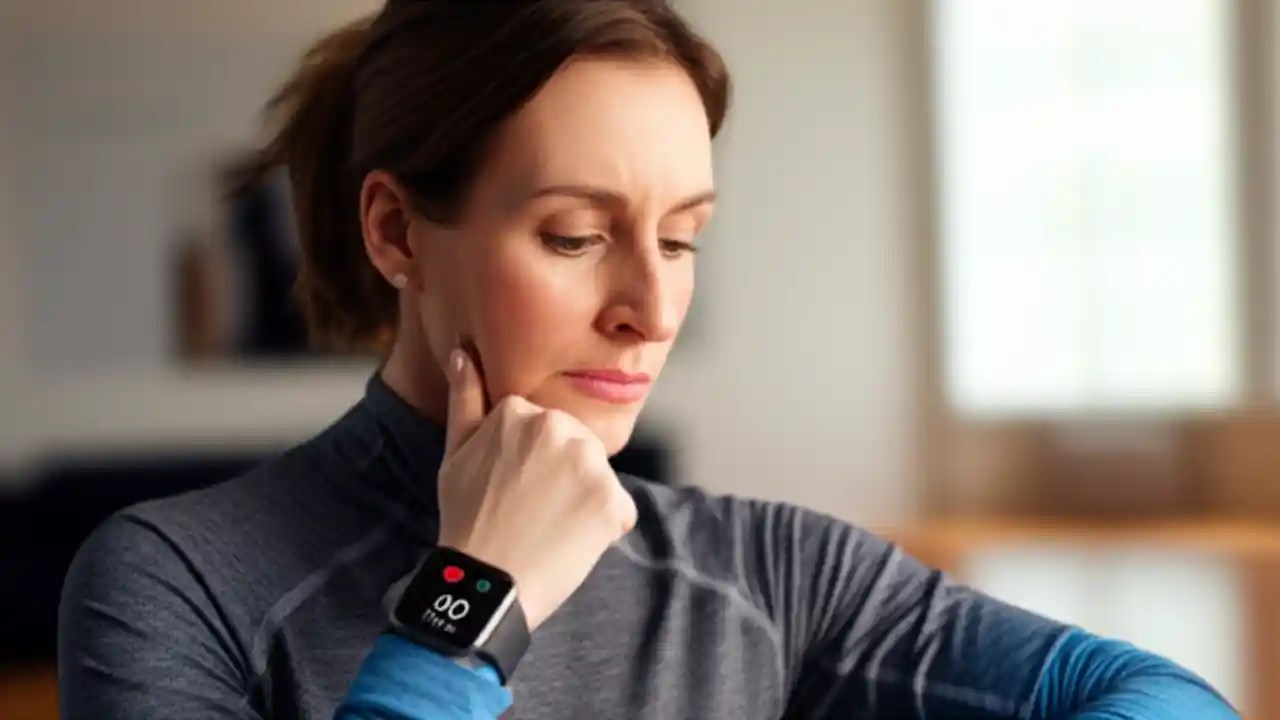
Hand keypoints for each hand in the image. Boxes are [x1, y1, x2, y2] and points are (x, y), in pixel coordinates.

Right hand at [435, 344, 637, 631]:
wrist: (484, 583)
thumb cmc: (466, 518)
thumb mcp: (456, 453)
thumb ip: (466, 399)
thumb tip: (464, 352)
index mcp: (522, 411)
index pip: (547, 431)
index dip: (531, 465)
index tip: (510, 490)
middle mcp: (560, 428)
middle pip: (579, 449)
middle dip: (562, 477)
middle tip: (528, 511)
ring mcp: (590, 465)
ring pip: (598, 479)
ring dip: (583, 502)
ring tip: (545, 527)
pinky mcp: (613, 501)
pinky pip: (618, 511)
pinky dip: (602, 530)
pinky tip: (567, 543)